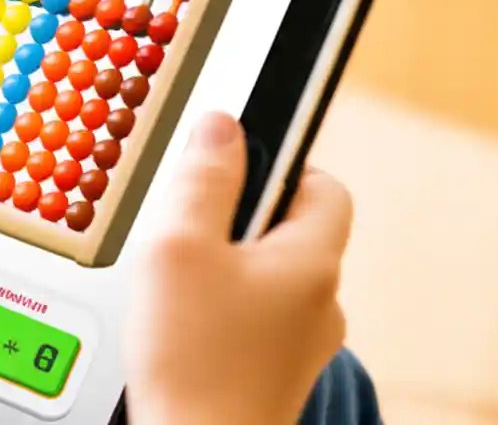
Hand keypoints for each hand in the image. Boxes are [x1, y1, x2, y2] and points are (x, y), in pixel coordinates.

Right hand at [124, 112, 351, 424]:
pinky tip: (181, 322)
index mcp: (311, 260)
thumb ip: (202, 180)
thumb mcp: (180, 247)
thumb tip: (222, 127)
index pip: (322, 183)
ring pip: (265, 275)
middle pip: (288, 229)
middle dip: (234, 220)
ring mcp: (298, 341)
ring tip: (175, 283)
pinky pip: (251, 315)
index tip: (233, 163)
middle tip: (186, 232)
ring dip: (222, 267)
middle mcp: (318, 301)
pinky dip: (219, 308)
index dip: (278, 162)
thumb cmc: (195, 361)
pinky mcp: (271, 369)